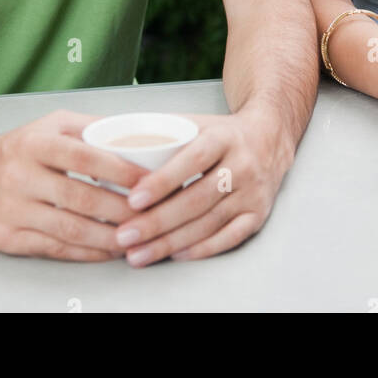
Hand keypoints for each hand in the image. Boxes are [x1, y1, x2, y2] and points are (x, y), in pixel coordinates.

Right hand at [0, 109, 145, 259]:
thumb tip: (135, 132)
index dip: (120, 171)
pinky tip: (106, 251)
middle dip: (121, 211)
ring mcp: (11, 210)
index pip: (85, 157)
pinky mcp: (5, 237)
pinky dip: (85, 253)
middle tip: (150, 216)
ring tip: (134, 238)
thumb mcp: (49, 125)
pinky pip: (53, 249)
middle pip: (81, 199)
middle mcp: (20, 176)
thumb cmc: (17, 147)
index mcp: (35, 144)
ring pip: (69, 230)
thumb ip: (90, 128)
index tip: (148, 182)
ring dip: (107, 238)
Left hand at [112, 109, 294, 265]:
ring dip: (171, 242)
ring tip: (138, 253)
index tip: (133, 199)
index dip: (162, 181)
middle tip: (125, 236)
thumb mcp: (195, 122)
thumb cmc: (220, 133)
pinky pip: (228, 237)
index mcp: (222, 137)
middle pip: (197, 199)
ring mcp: (252, 192)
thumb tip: (106, 136)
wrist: (270, 137)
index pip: (191, 160)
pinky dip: (201, 249)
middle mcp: (241, 164)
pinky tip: (176, 254)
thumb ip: (160, 132)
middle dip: (157, 222)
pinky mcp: (258, 214)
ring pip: (209, 223)